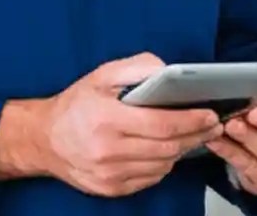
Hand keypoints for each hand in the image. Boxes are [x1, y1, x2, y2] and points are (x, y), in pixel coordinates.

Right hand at [39, 52, 224, 197]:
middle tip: (212, 125)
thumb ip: (137, 67)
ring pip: (162, 165)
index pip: (161, 124)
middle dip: (195, 135)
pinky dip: (163, 164)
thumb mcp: (101, 75)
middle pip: (167, 148)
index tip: (209, 114)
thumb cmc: (75, 105)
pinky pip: (150, 178)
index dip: (191, 120)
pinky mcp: (110, 189)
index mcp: (106, 119)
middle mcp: (107, 151)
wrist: (44, 139)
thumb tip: (169, 72)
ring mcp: (109, 174)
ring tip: (192, 135)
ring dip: (181, 150)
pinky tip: (166, 150)